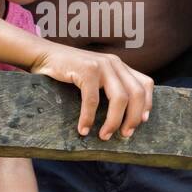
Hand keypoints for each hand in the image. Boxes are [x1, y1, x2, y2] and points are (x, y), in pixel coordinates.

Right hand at [28, 43, 152, 139]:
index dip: (147, 104)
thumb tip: (120, 117)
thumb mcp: (94, 77)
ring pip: (119, 98)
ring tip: (104, 136)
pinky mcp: (86, 69)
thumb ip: (108, 87)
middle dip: (133, 118)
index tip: (142, 122)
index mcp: (119, 66)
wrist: (43, 55)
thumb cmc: (67, 72)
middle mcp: (114, 63)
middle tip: (124, 135)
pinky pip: (93, 100)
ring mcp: (101, 65)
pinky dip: (89, 118)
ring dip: (113, 121)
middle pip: (137, 94)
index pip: (146, 83)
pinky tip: (83, 129)